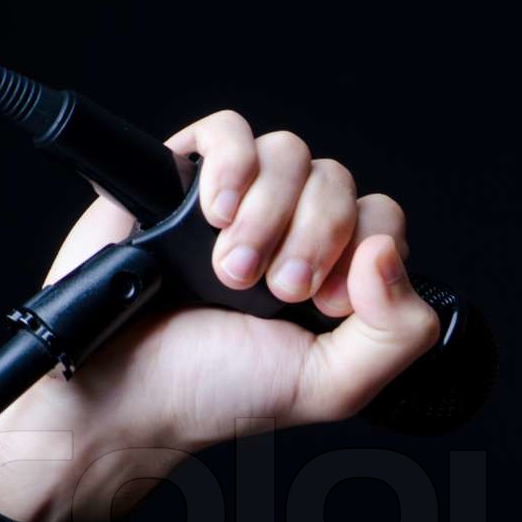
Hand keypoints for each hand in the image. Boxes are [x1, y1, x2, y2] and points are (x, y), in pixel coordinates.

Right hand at [0, 110, 440, 521]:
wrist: (125, 390)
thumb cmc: (219, 391)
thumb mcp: (331, 385)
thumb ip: (396, 334)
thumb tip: (388, 253)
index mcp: (335, 272)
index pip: (382, 221)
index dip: (364, 250)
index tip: (323, 302)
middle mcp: (294, 228)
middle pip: (338, 182)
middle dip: (312, 237)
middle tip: (276, 290)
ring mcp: (241, 199)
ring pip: (290, 154)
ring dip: (267, 213)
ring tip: (232, 269)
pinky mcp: (184, 174)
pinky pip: (230, 130)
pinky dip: (231, 165)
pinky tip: (211, 215)